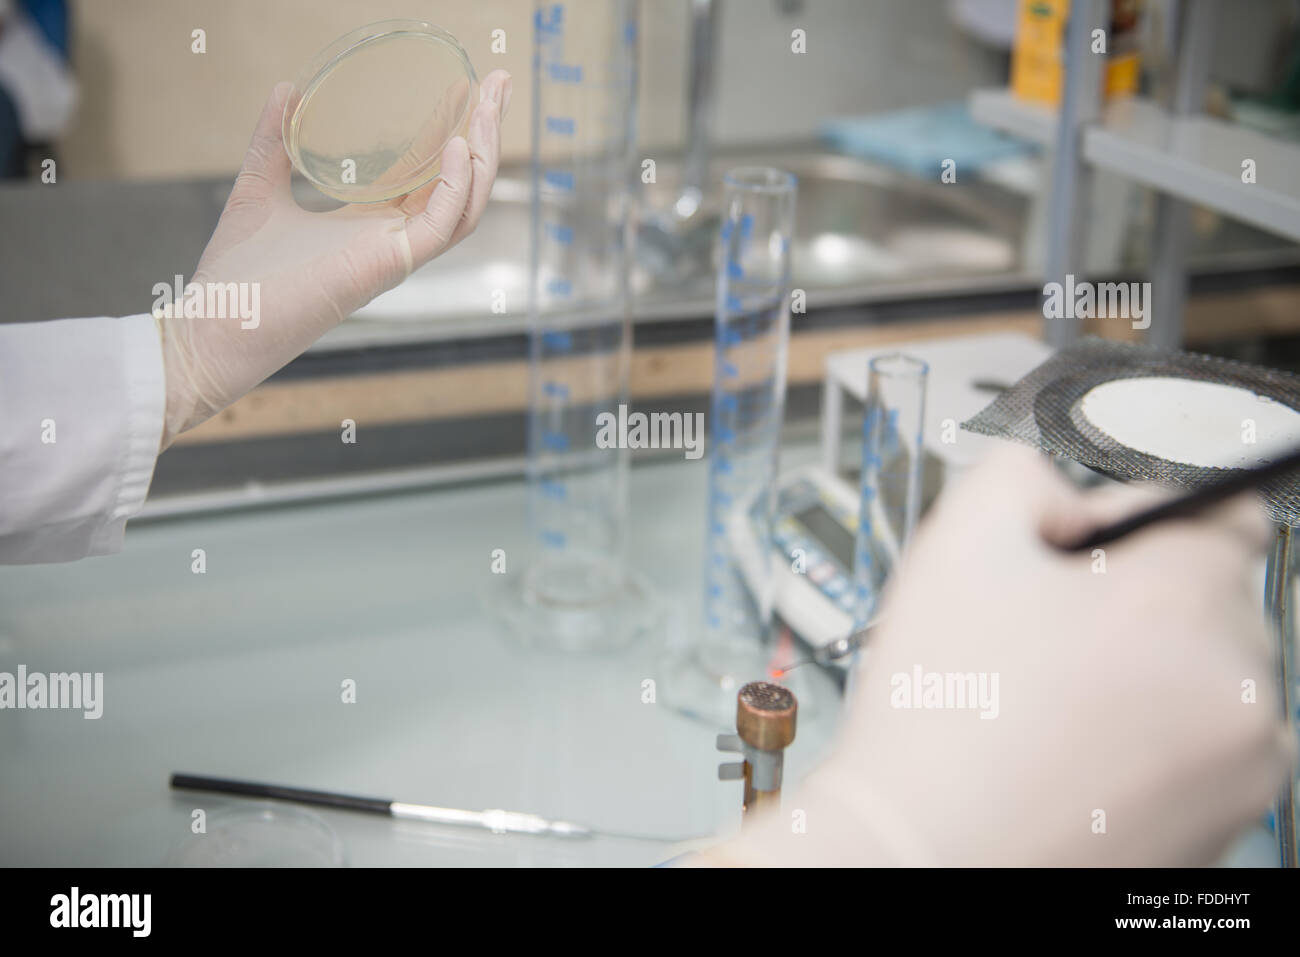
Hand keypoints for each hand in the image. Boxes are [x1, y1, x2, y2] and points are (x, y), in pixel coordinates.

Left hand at [155, 69, 511, 447]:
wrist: (217, 325)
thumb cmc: (237, 276)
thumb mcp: (256, 187)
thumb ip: (274, 140)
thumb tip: (286, 89)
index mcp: (371, 228)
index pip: (429, 178)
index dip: (450, 134)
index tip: (463, 88)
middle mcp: (393, 242)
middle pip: (461, 187)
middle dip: (484, 134)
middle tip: (498, 82)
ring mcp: (395, 256)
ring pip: (465, 205)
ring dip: (483, 153)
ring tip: (487, 103)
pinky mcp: (387, 266)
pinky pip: (439, 226)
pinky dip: (455, 186)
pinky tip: (454, 144)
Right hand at [707, 446, 1295, 865]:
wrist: (929, 857)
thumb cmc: (940, 721)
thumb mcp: (956, 542)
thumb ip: (1022, 472)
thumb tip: (1063, 494)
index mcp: (1186, 598)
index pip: (1222, 510)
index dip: (1132, 518)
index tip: (1078, 553)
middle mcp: (1241, 683)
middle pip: (1205, 595)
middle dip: (1128, 597)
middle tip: (1035, 633)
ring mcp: (1243, 765)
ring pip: (1201, 674)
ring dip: (1140, 670)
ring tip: (1041, 702)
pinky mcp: (1226, 824)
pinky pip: (1197, 747)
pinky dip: (1144, 739)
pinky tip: (1063, 750)